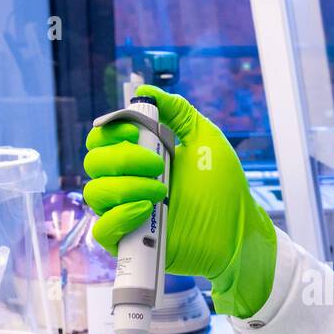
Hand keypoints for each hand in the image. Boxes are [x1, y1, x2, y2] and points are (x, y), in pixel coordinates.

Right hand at [83, 85, 277, 317]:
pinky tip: (147, 210)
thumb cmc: (224, 188)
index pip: (101, 139)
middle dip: (123, 158)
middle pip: (94, 162)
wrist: (238, 231)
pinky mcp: (130, 242)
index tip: (138, 132)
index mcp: (139, 157)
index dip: (111, 131)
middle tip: (160, 166)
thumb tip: (146, 91)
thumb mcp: (205, 139)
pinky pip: (102, 231)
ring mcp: (126, 212)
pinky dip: (119, 216)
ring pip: (95, 192)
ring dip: (126, 186)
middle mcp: (127, 182)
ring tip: (162, 192)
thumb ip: (178, 112)